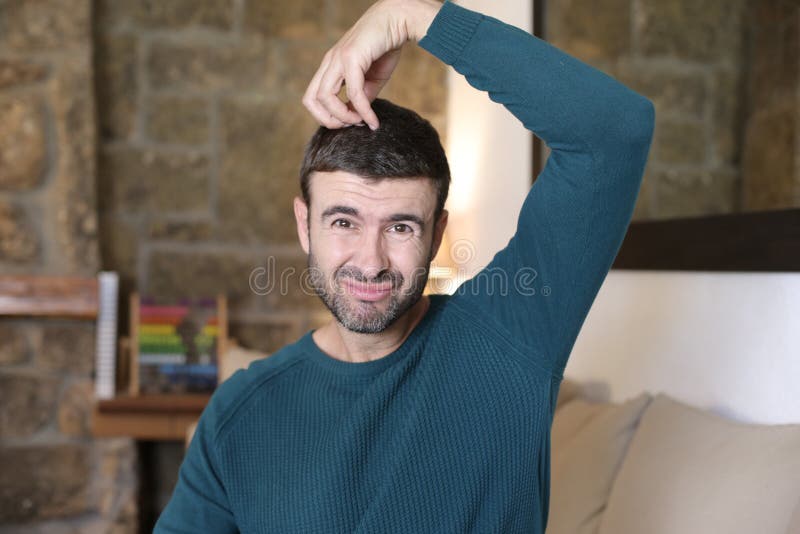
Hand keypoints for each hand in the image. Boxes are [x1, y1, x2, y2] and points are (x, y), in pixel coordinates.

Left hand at [302, 0, 440, 129]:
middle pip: (310, 100)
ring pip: (325, 97)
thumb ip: (362, 96)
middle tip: (350, 126)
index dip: (326, 115)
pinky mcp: (351, 57)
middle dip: (328, 120)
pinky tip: (372, 119)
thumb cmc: (385, 47)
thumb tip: (357, 116)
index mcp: (331, 66)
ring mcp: (338, 58)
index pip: (313, 97)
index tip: (349, 121)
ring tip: (361, 122)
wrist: (398, 20)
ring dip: (343, 117)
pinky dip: (362, 110)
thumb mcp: (372, 79)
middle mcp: (330, 62)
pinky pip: (353, 92)